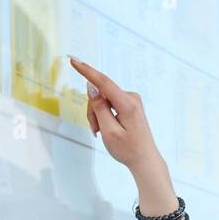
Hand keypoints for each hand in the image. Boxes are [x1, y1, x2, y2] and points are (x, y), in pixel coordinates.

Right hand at [68, 56, 165, 179]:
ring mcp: (131, 100)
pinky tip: (106, 127)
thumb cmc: (129, 150)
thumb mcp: (109, 131)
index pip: (103, 82)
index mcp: (128, 104)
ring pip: (103, 99)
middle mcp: (131, 98)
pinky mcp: (129, 104)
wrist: (145, 160)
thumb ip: (99, 108)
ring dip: (97, 114)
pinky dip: (104, 115)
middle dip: (93, 110)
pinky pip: (109, 103)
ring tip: (101, 131)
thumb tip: (92, 87)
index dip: (86, 71)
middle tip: (95, 130)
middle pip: (100, 94)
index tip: (73, 59)